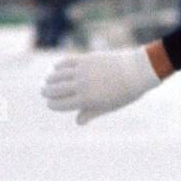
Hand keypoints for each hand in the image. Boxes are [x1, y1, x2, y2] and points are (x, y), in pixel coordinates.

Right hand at [41, 46, 160, 124]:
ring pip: (58, 75)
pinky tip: (56, 68)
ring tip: (47, 81)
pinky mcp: (85, 59)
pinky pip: (66, 62)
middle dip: (47, 92)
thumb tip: (78, 121)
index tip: (50, 104)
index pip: (60, 104)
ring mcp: (82, 71)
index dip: (53, 105)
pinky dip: (58, 66)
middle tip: (44, 92)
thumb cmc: (124, 93)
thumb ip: (91, 113)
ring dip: (50, 79)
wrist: (136, 71)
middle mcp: (81, 85)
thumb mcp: (108, 107)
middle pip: (56, 90)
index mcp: (86, 100)